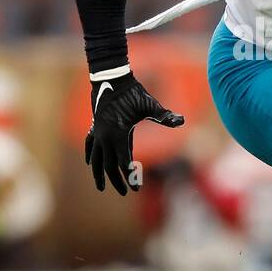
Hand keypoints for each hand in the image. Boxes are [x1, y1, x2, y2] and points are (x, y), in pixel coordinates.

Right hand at [85, 73, 183, 194]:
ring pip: (95, 159)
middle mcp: (105, 137)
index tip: (136, 188)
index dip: (130, 177)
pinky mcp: (94, 126)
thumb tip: (181, 120)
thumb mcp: (150, 105)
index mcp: (118, 135)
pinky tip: (90, 163)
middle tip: (124, 192)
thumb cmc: (133, 92)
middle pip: (108, 166)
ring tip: (100, 188)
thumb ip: (164, 116)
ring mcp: (97, 132)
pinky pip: (90, 146)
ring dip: (98, 174)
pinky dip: (90, 156)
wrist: (112, 77)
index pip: (123, 163)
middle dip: (116, 180)